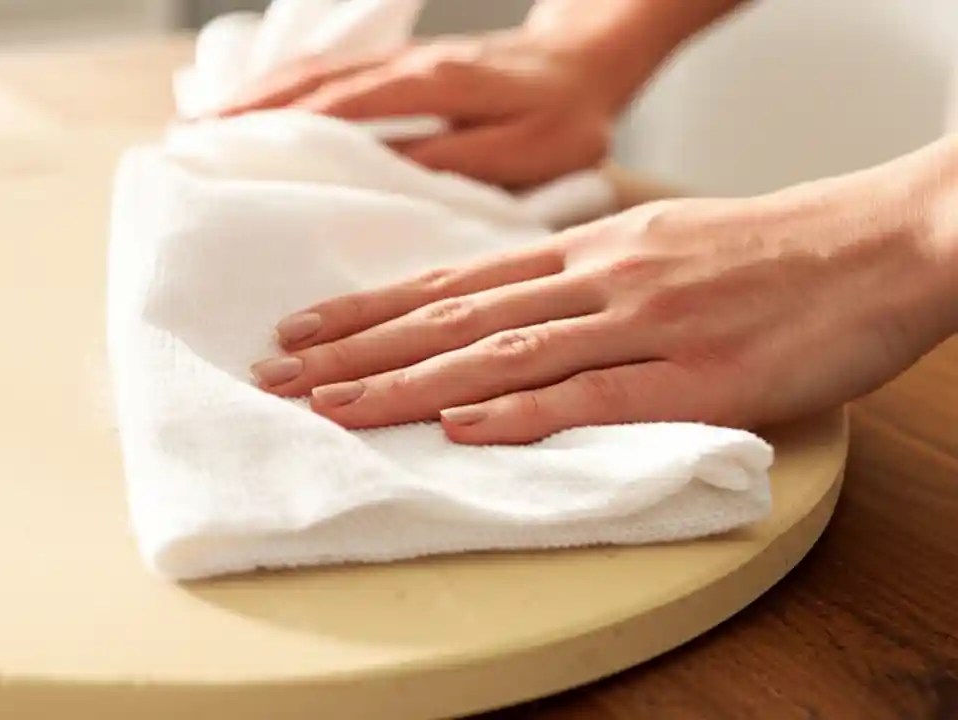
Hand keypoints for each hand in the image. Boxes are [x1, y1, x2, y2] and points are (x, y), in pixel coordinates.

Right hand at [215, 31, 624, 187]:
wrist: (587, 63)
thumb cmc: (564, 117)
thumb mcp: (522, 151)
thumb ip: (452, 161)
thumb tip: (378, 175)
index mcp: (431, 83)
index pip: (339, 104)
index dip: (281, 127)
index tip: (226, 146)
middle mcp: (406, 65)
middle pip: (311, 82)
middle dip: (248, 109)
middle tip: (190, 140)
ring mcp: (400, 61)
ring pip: (315, 74)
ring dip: (258, 96)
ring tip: (202, 124)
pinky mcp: (401, 68)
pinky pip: (331, 75)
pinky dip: (286, 90)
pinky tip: (256, 108)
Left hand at [249, 148, 957, 443]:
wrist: (884, 241)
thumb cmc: (773, 252)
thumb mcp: (660, 246)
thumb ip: (585, 278)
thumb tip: (515, 310)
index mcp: (590, 251)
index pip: (455, 280)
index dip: (372, 307)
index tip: (306, 327)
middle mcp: (598, 281)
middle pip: (455, 316)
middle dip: (358, 348)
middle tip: (279, 373)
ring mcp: (644, 326)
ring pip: (503, 354)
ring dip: (408, 382)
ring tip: (331, 404)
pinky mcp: (697, 375)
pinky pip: (596, 395)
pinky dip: (523, 412)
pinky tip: (460, 426)